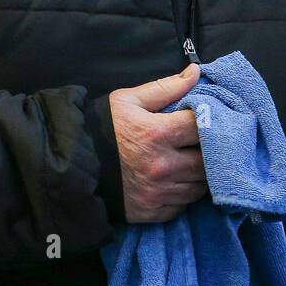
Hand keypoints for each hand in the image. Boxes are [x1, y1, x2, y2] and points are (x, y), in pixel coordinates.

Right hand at [109, 63, 207, 222]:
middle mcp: (162, 166)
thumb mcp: (129, 100)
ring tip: (194, 161)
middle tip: (206, 142)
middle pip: (207, 160)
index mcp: (157, 134)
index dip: (210, 119)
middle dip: (210, 150)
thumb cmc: (104, 128)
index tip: (210, 117)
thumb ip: (166, 87)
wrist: (74, 165)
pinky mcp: (153, 212)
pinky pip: (184, 205)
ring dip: (202, 173)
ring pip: (200, 186)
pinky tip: (180, 181)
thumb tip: (195, 72)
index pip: (202, 125)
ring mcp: (158, 192)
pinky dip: (186, 193)